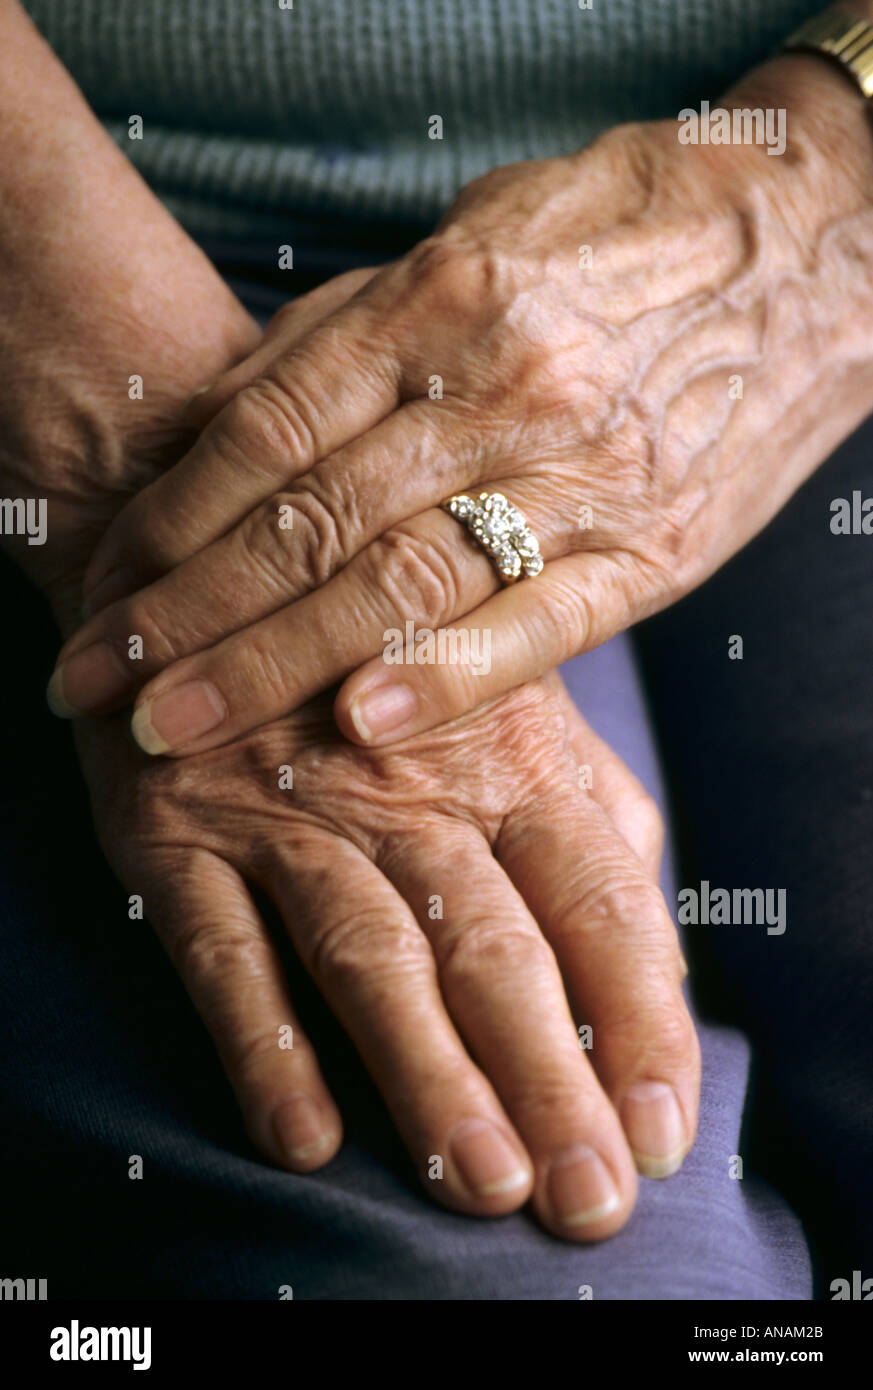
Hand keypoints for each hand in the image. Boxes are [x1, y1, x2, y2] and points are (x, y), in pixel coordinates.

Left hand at [51, 54, 872, 753]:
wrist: (814, 246)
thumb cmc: (623, 235)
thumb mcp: (471, 239)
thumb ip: (353, 335)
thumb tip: (236, 423)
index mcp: (443, 298)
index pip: (268, 432)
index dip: (170, 523)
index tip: (105, 590)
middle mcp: (501, 388)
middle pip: (309, 525)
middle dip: (188, 620)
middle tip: (100, 688)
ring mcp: (580, 474)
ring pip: (398, 584)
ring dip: (273, 667)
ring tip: (179, 730)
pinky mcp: (651, 548)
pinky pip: (535, 625)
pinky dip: (443, 678)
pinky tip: (359, 726)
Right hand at [74, 671, 696, 1239]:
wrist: (216, 572)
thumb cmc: (388, 666)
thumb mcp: (511, 706)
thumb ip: (593, 812)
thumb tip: (662, 943)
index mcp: (509, 760)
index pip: (599, 901)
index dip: (640, 1017)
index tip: (663, 1126)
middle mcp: (410, 790)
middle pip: (495, 947)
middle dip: (547, 1079)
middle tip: (586, 1200)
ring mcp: (290, 812)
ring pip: (371, 955)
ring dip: (428, 1075)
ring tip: (480, 1181)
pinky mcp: (179, 833)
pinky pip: (223, 950)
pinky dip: (262, 1045)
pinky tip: (303, 1138)